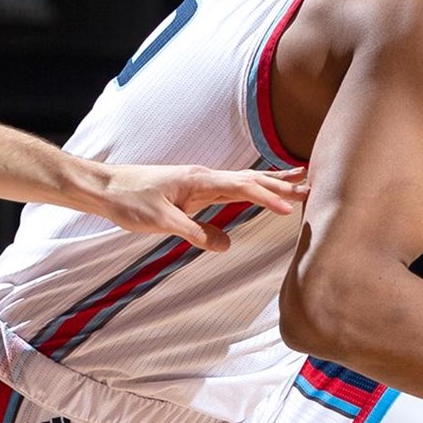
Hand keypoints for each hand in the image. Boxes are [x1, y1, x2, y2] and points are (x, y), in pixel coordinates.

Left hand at [87, 165, 307, 250]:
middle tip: (315, 187)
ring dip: (275, 182)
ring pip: (246, 180)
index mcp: (200, 180)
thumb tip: (225, 245)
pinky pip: (234, 187)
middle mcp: (206, 176)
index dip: (268, 197)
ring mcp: (203, 181)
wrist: (106, 188)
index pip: (243, 187)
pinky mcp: (198, 189)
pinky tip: (263, 187)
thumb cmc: (129, 201)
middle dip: (284, 184)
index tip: (290, 208)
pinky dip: (255, 186)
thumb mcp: (158, 221)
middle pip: (252, 179)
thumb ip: (192, 232)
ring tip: (303, 179)